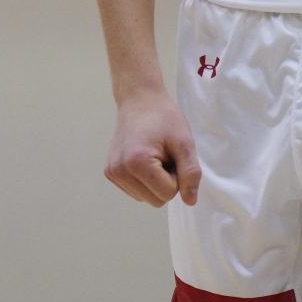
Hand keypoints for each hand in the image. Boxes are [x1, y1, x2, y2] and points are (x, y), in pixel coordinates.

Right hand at [104, 88, 200, 207]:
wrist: (139, 100)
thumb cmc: (164, 118)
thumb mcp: (184, 142)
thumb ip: (190, 173)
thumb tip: (190, 201)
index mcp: (136, 163)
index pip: (169, 193)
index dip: (178, 175)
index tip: (173, 154)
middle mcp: (119, 171)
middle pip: (157, 200)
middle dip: (167, 181)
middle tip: (166, 155)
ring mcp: (112, 173)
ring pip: (146, 198)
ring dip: (157, 181)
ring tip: (156, 155)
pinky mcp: (110, 173)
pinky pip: (137, 192)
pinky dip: (146, 181)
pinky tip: (145, 158)